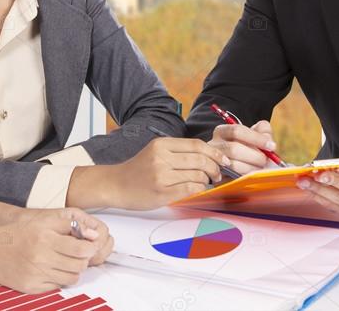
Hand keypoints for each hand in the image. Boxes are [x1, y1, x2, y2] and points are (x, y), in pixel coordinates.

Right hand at [0, 208, 109, 292]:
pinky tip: (50, 269)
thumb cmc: (16, 234)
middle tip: (77, 253)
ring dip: (73, 270)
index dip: (91, 248)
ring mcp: (36, 274)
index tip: (90, 245)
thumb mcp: (42, 221)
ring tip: (64, 261)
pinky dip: (58, 279)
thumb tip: (93, 234)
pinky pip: (57, 286)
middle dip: (83, 260)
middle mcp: (41, 257)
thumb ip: (69, 225)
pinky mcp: (32, 287)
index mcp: (45, 238)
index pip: (82, 249)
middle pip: (79, 266)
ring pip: (71, 278)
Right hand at [97, 137, 231, 209]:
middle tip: (217, 174)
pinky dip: (198, 189)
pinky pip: (190, 189)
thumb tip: (208, 156)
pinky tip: (196, 188)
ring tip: (205, 182)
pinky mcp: (161, 193)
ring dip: (206, 180)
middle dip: (215, 168)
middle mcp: (161, 158)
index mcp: (161, 145)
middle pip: (200, 160)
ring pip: (197, 175)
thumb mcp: (155, 152)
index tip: (223, 159)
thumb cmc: (138, 170)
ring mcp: (161, 176)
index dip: (214, 152)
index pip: (197, 145)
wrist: (115, 185)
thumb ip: (178, 152)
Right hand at [209, 120, 277, 173]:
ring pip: (232, 164)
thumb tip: (267, 138)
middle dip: (255, 156)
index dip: (256, 138)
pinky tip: (248, 176)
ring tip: (258, 169)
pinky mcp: (214, 176)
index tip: (271, 146)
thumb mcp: (255, 137)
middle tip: (265, 161)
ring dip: (250, 168)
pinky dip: (242, 177)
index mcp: (223, 131)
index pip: (237, 131)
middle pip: (233, 148)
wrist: (237, 170)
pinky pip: (228, 177)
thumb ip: (263, 132)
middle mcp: (214, 144)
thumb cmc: (248, 151)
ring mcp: (212, 160)